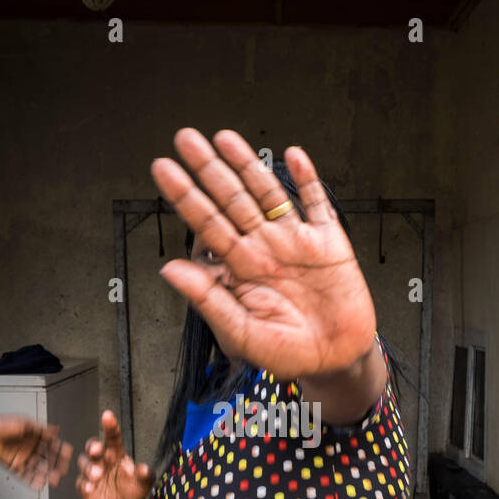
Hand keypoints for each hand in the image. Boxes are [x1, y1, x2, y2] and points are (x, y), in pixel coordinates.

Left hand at [0, 416, 71, 490]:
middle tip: (61, 472)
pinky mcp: (16, 467)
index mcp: (36, 436)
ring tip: (53, 480)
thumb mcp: (24, 423)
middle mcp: (32, 448)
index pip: (54, 445)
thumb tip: (56, 430)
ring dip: (48, 475)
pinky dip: (34, 482)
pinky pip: (27, 476)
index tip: (67, 456)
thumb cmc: (1, 425)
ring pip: (40, 469)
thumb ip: (41, 429)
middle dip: (57, 466)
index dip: (61, 451)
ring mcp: (25, 458)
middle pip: (49, 459)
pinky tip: (40, 485)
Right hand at [75, 409, 153, 498]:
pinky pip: (81, 484)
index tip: (107, 415)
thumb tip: (143, 468)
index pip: (112, 437)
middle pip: (92, 447)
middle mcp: (102, 461)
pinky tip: (90, 487)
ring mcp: (92, 474)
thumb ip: (145, 475)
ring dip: (89, 467)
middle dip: (93, 446)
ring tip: (97, 474)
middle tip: (97, 449)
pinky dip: (85, 485)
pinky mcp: (86, 489)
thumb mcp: (145, 483)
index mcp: (117, 454)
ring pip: (84, 464)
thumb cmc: (134, 490)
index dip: (110, 426)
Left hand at [150, 129, 375, 380]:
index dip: (185, 196)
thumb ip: (207, 299)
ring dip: (247, 165)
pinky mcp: (329, 242)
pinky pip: (317, 204)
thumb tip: (167, 269)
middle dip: (208, 168)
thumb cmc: (287, 353)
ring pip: (267, 194)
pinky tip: (293, 156)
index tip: (163, 169)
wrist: (335, 360)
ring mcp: (296, 241)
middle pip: (231, 199)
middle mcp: (264, 248)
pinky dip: (307, 179)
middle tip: (185, 138)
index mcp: (241, 269)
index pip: (207, 224)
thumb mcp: (241, 334)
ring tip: (224, 137)